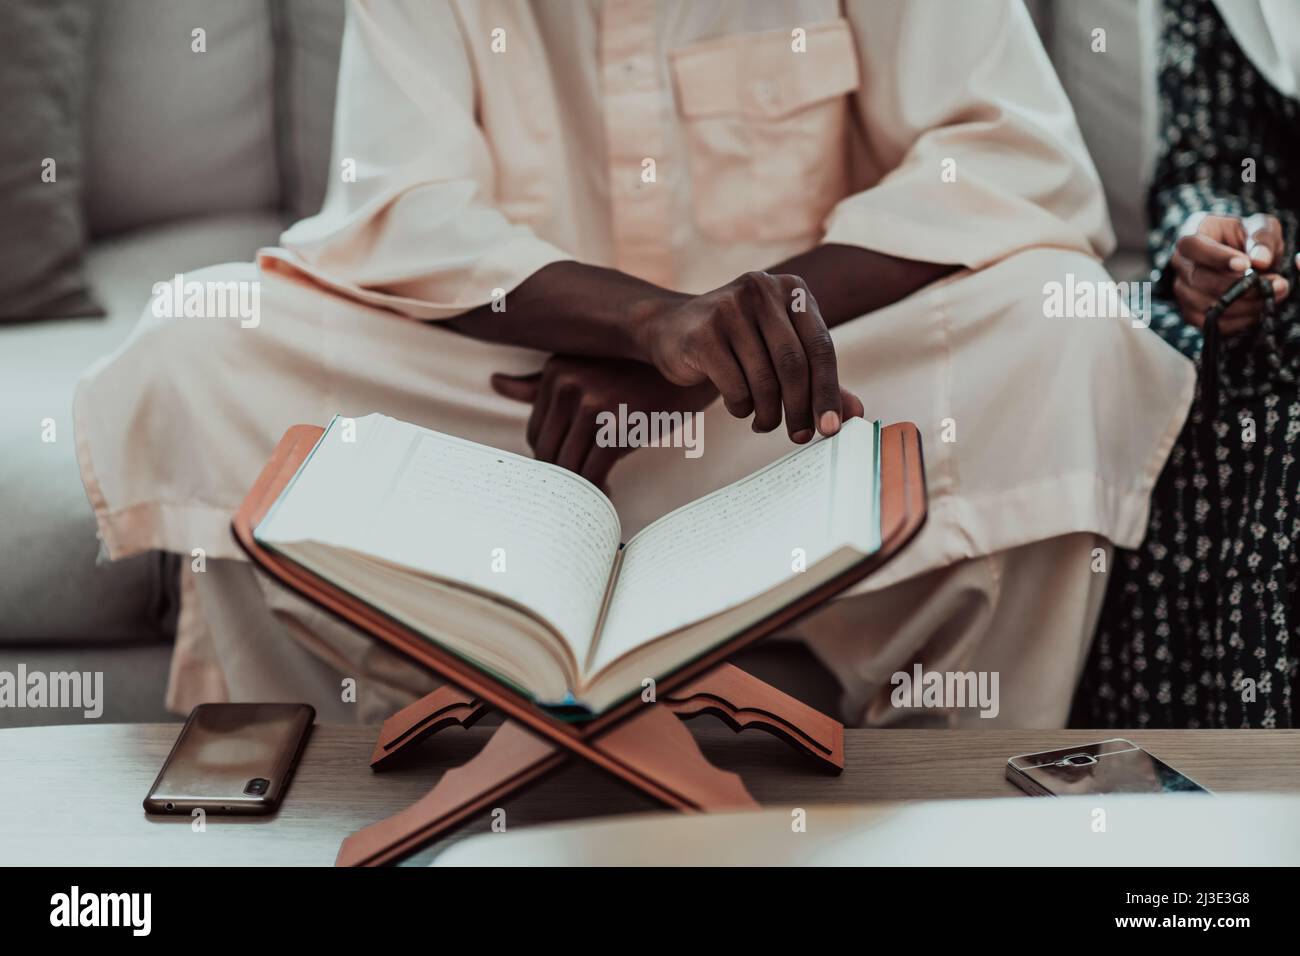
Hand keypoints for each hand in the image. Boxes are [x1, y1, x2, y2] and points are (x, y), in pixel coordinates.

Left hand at [491, 357, 718, 487]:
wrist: (694, 367)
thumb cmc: (639, 372)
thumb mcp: (587, 367)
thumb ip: (540, 381)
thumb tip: (495, 383)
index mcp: (556, 370)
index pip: (537, 433)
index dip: (554, 461)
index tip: (575, 473)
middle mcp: (568, 384)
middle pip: (548, 452)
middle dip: (563, 479)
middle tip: (581, 495)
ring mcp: (592, 404)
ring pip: (568, 466)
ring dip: (579, 491)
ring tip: (594, 501)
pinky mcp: (616, 426)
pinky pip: (593, 473)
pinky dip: (597, 493)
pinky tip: (608, 497)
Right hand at [635, 271, 862, 442]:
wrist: (672, 329)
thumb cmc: (739, 344)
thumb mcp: (781, 351)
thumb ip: (818, 379)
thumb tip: (856, 414)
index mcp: (792, 290)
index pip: (821, 347)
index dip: (828, 392)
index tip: (830, 429)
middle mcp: (762, 290)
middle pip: (794, 364)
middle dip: (799, 409)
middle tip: (799, 437)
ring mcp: (729, 308)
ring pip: (764, 379)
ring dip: (768, 414)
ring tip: (764, 423)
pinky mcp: (703, 333)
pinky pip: (734, 386)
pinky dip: (742, 408)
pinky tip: (739, 408)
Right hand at [1170, 213, 1293, 333]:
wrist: (1240, 261)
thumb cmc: (1247, 239)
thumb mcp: (1260, 228)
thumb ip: (1263, 240)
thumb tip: (1260, 261)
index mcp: (1192, 236)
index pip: (1194, 247)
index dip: (1217, 258)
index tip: (1245, 265)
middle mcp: (1180, 264)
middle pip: (1197, 279)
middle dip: (1236, 286)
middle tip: (1270, 284)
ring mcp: (1182, 290)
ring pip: (1204, 304)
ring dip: (1242, 305)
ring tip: (1269, 295)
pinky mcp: (1191, 312)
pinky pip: (1210, 323)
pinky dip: (1237, 320)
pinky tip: (1257, 310)